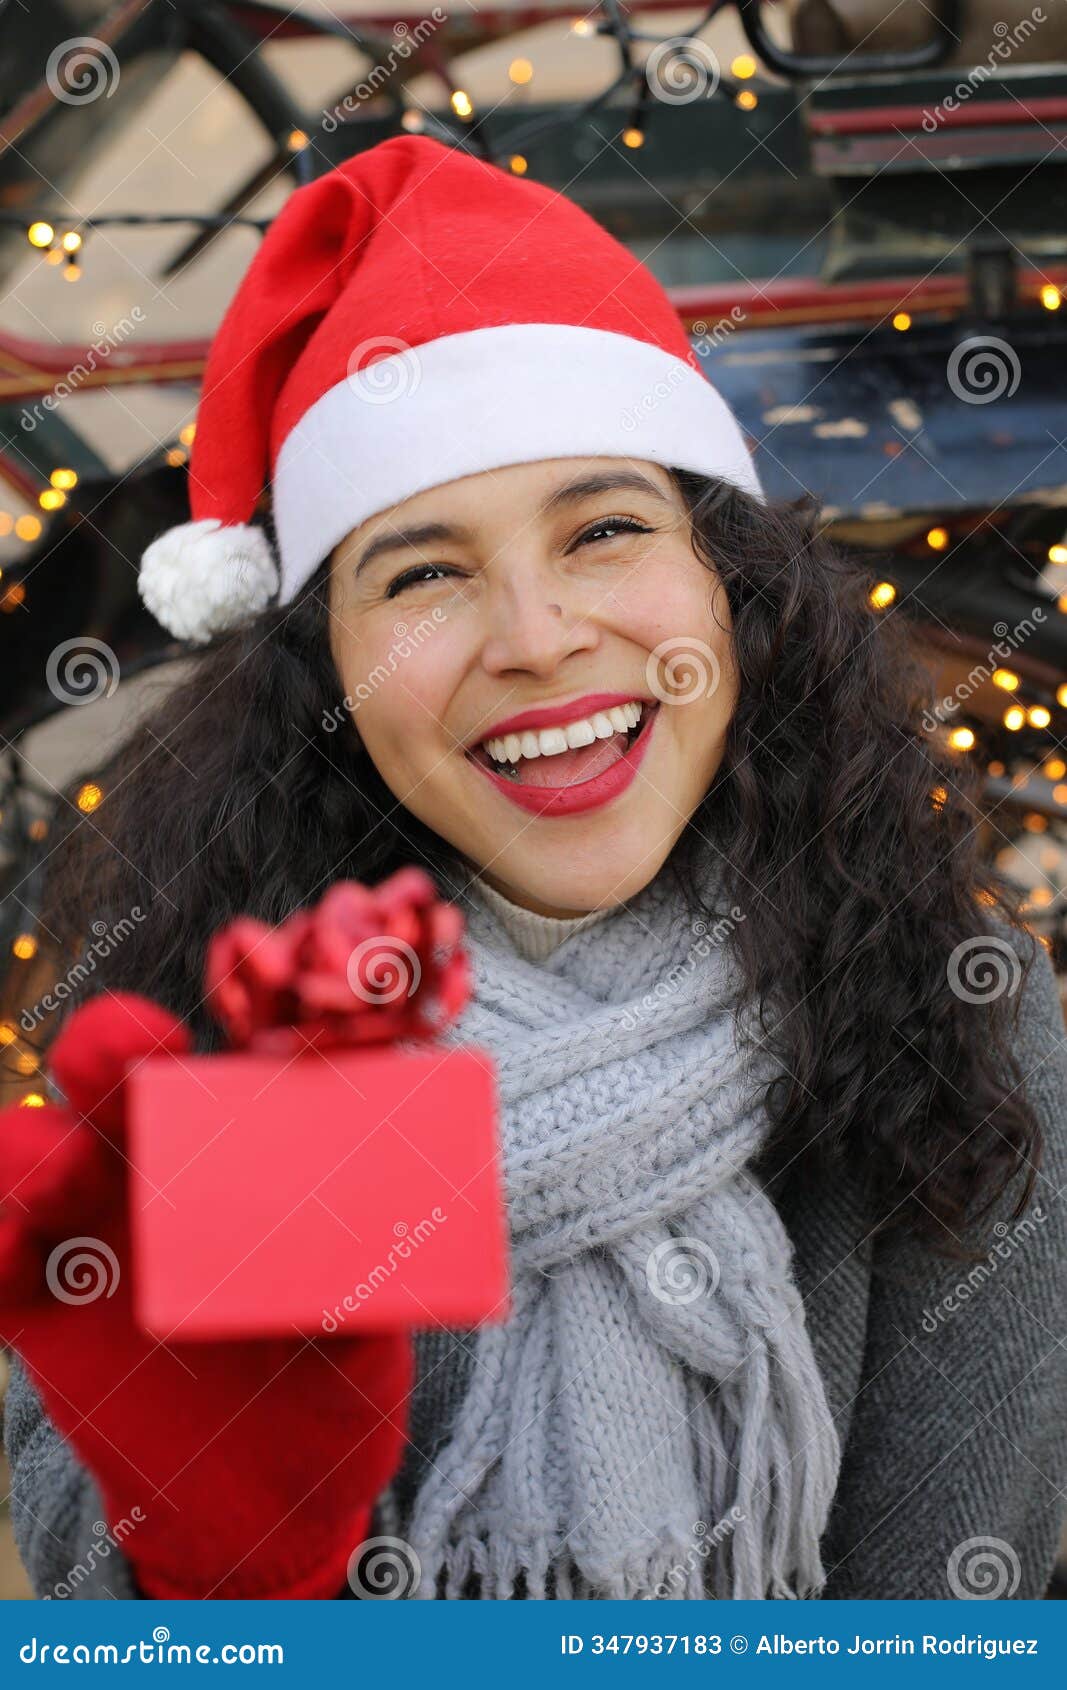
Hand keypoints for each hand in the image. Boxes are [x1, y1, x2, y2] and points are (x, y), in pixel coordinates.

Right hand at [0, 993, 411, 1599]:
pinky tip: (11, 1258)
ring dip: (33, 1148)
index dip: (233, 1025)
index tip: (253, 1032)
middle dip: (109, 1044)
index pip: (232, 1065)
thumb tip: (372, 1280)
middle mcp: (159, 1170)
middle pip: (113, 1073)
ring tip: (63, 1176)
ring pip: (32, 1152)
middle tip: (128, 1054)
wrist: (273, 1499)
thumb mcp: (373, 1336)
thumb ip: (369, 1301)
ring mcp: (92, 1233)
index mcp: (247, 1151)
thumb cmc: (338, 1380)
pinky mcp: (43, 1312)